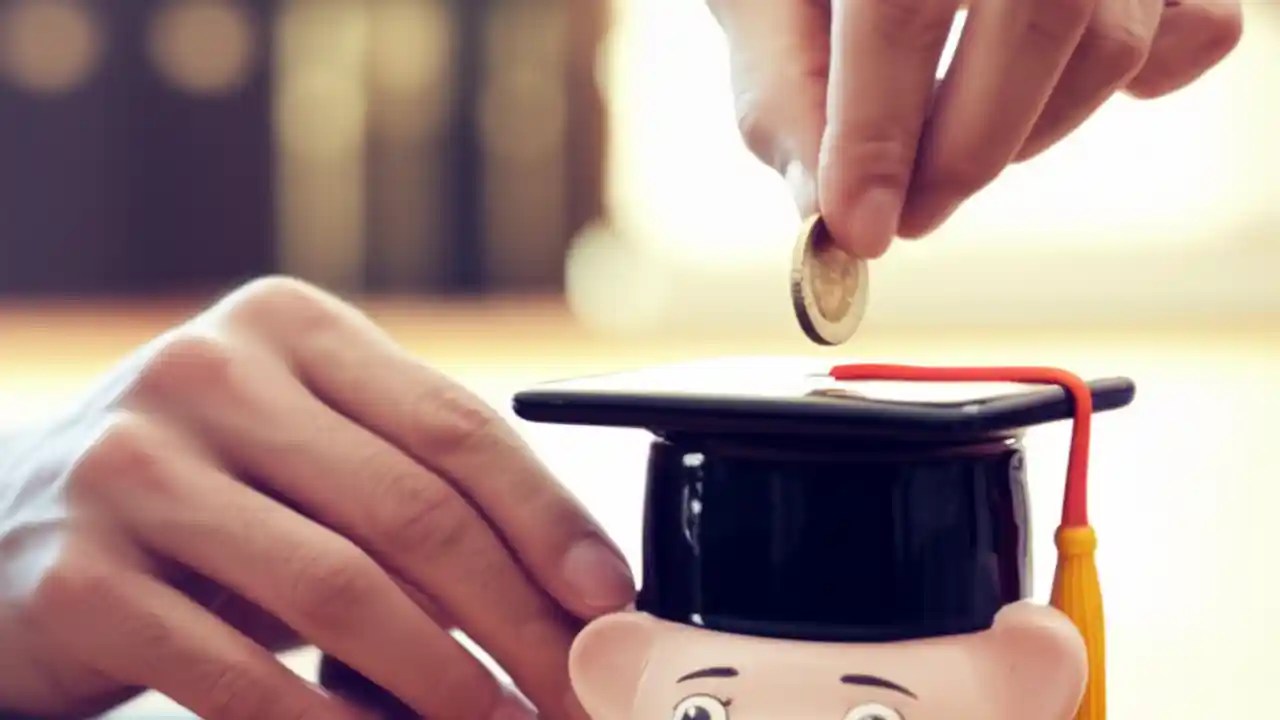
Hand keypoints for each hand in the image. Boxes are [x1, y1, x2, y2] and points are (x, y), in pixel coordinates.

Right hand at [0, 277, 634, 719]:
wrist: (10, 532)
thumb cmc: (203, 497)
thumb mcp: (305, 462)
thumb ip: (412, 492)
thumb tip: (567, 586)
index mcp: (288, 328)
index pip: (454, 425)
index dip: (548, 518)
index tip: (609, 598)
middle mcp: (208, 373)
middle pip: (409, 507)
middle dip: (516, 616)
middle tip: (577, 687)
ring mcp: (134, 468)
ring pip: (338, 588)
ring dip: (444, 680)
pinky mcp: (76, 575)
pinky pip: (238, 672)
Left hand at [710, 0, 1242, 256]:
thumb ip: (782, 84)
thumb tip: (823, 206)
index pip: (902, 8)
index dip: (878, 132)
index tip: (859, 229)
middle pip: (1035, 20)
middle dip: (963, 150)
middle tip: (911, 216)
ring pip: (1109, 39)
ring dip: (1027, 130)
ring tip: (951, 152)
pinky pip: (1192, 30)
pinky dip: (1129, 88)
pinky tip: (1046, 103)